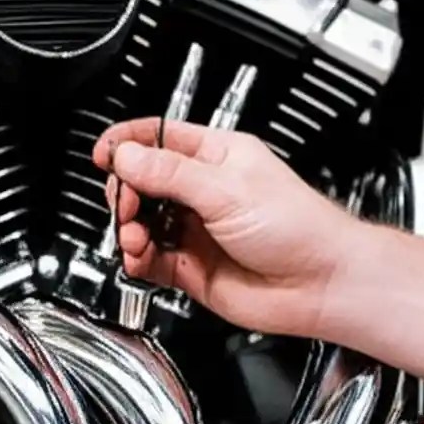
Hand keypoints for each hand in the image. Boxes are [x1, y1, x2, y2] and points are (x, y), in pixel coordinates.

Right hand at [92, 118, 365, 335]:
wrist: (320, 285)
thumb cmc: (298, 228)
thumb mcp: (227, 189)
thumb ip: (170, 174)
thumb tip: (127, 155)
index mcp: (216, 157)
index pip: (158, 139)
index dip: (126, 144)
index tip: (103, 155)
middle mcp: (203, 191)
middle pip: (141, 183)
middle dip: (125, 193)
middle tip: (126, 206)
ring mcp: (195, 230)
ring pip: (141, 223)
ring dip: (128, 229)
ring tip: (135, 237)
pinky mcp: (190, 266)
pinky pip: (149, 260)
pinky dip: (137, 260)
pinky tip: (140, 258)